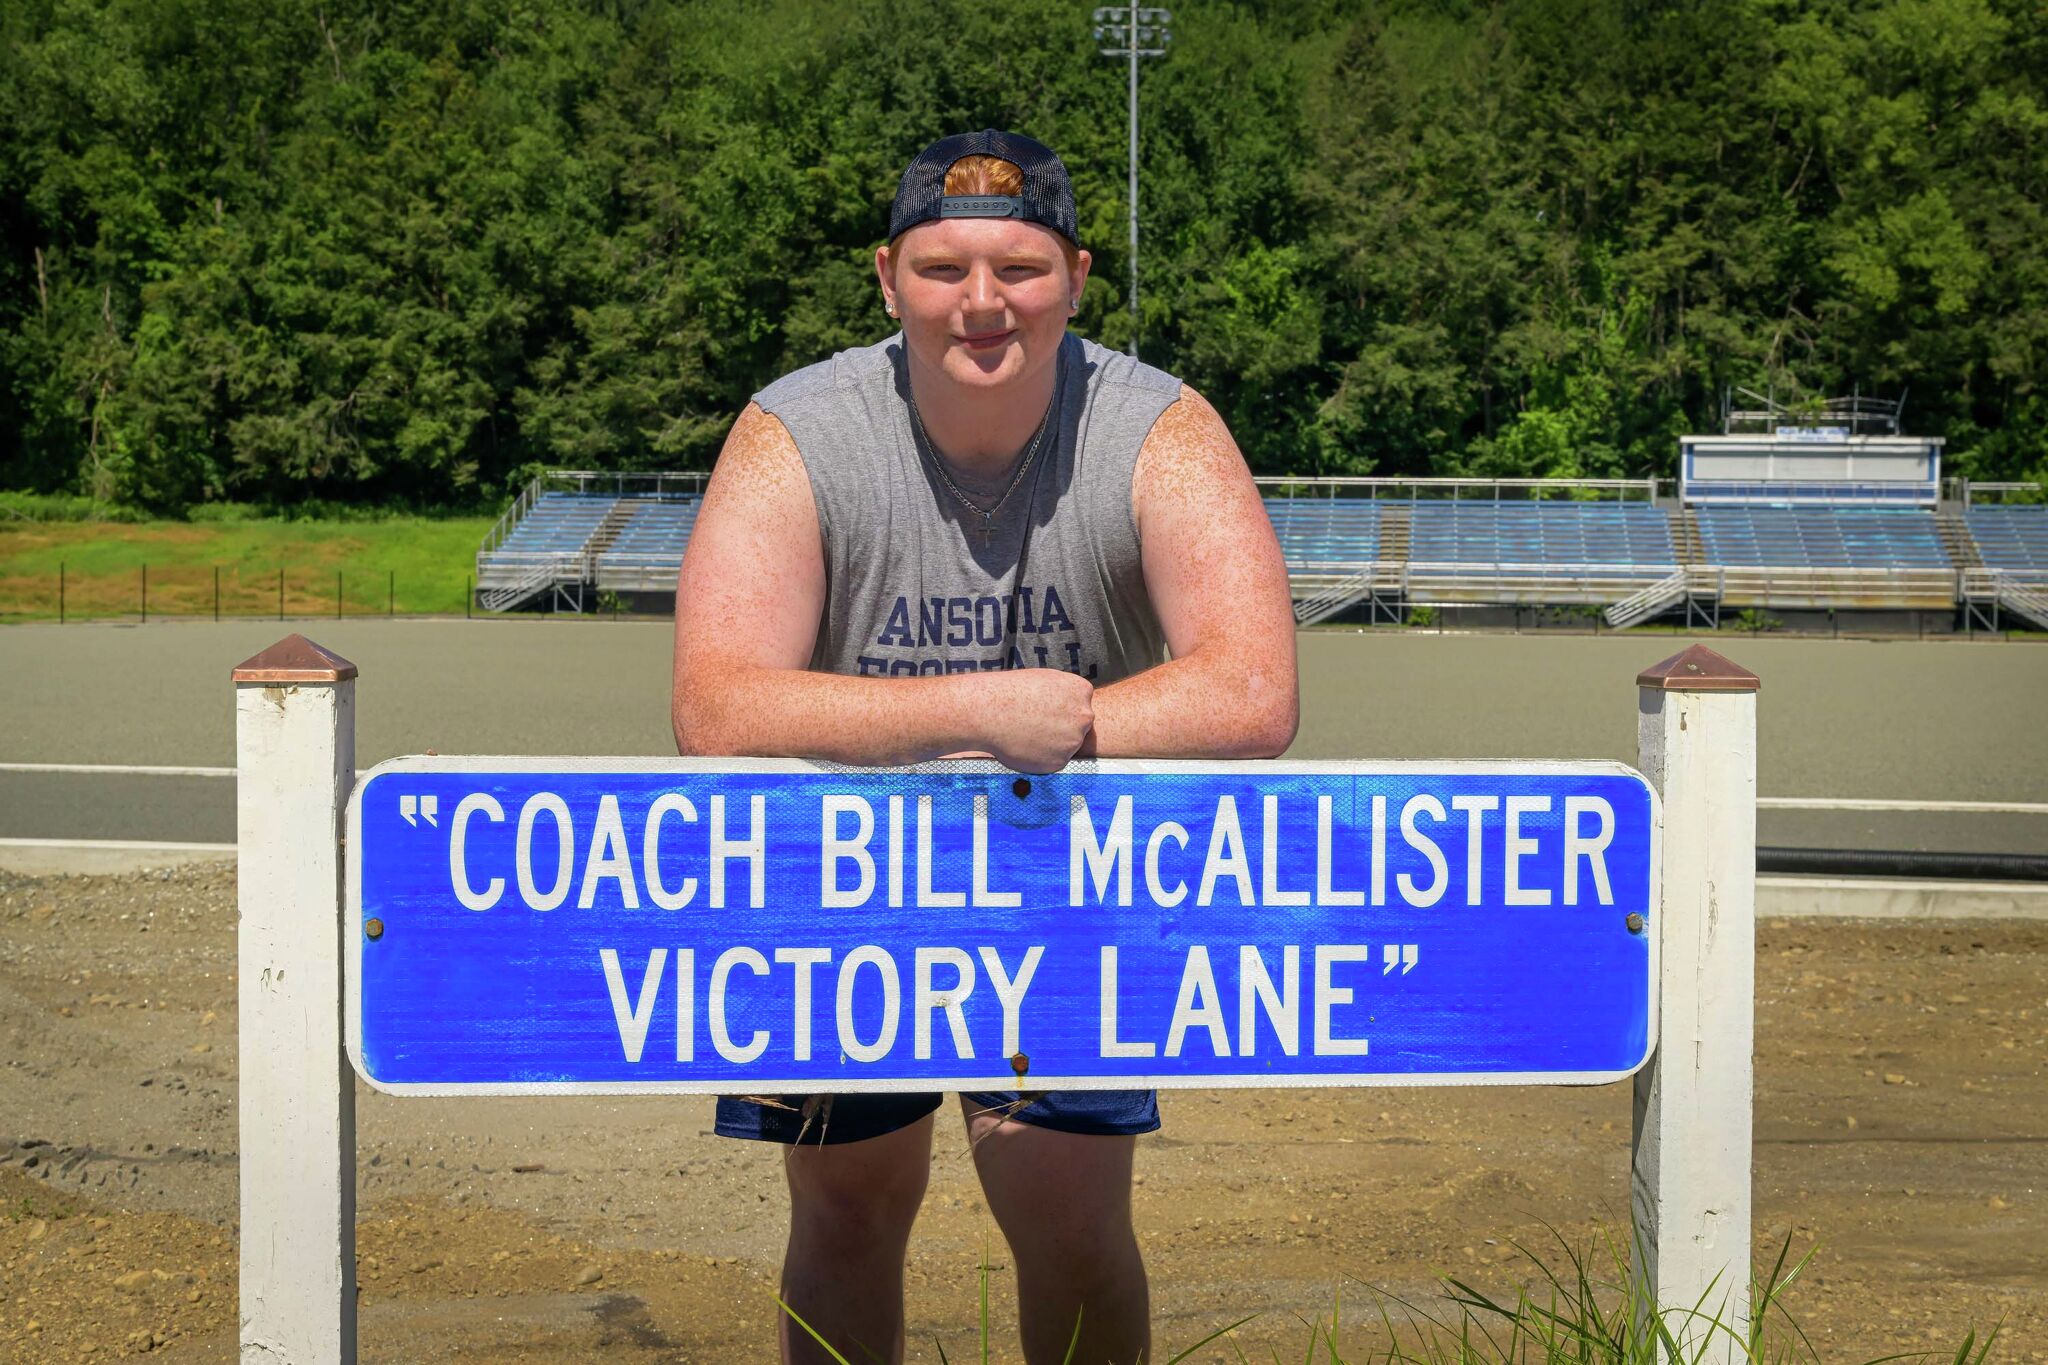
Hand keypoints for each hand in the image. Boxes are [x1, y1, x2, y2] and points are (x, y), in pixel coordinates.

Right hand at [977, 670, 1093, 773]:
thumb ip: (1065, 694)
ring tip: (1026, 732)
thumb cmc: (1012, 691)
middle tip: (1035, 723)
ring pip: (1065, 745)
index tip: (1043, 707)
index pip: (1080, 705)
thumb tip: (1070, 707)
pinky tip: (1025, 745)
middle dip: (1061, 726)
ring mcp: (1074, 740)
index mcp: (1082, 691)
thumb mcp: (1047, 679)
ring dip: (1050, 743)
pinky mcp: (1060, 761)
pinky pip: (1053, 761)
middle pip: (1078, 726)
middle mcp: (1084, 716)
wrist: (989, 711)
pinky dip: (1041, 757)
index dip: (1060, 708)